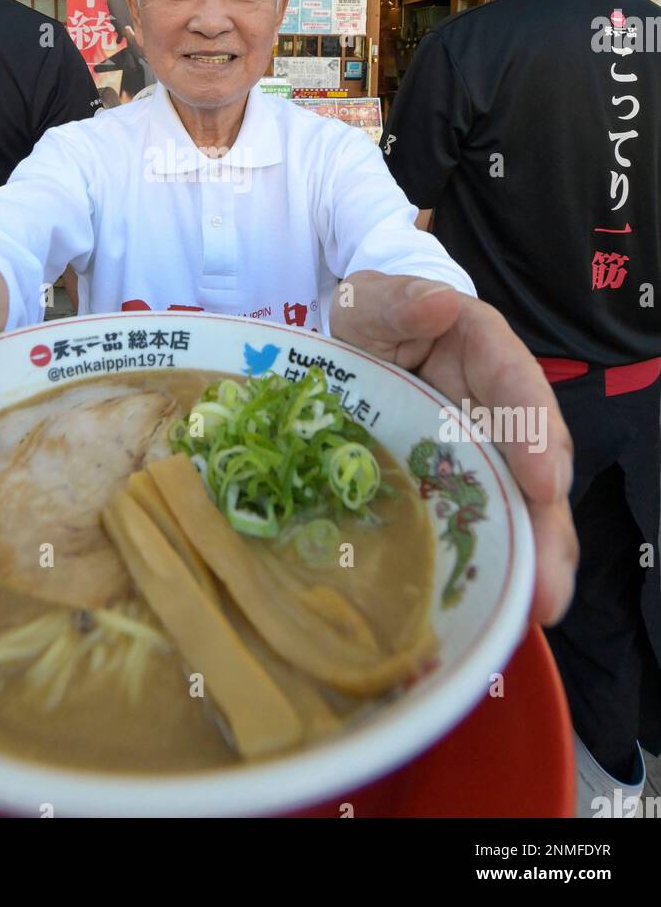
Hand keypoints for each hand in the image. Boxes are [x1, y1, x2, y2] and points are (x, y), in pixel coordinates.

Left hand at [330, 272, 576, 627]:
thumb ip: (400, 299)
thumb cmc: (374, 315)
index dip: (533, 435)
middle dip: (546, 522)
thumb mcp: (374, 299)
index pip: (519, 387)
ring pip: (524, 502)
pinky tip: (501, 604)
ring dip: (534, 555)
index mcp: (486, 349)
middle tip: (548, 581)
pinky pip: (490, 521)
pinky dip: (498, 561)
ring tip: (537, 607)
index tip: (543, 481)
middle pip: (538, 461)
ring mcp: (486, 446)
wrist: (358, 340)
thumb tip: (436, 303)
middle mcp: (500, 403)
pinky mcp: (465, 481)